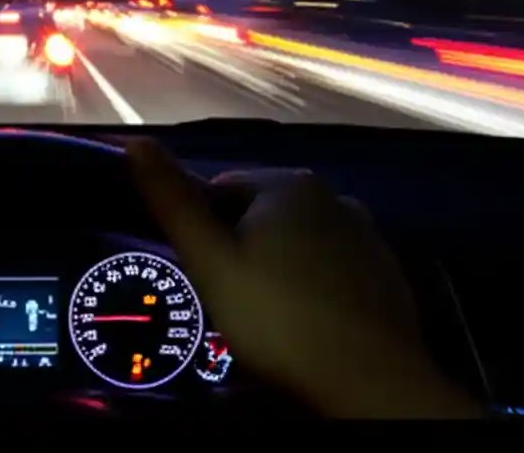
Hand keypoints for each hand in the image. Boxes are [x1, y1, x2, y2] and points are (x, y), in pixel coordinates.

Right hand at [126, 139, 483, 417]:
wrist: (369, 382)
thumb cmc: (278, 319)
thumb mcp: (211, 263)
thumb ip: (174, 202)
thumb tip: (135, 142)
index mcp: (289, 184)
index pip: (222, 189)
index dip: (205, 232)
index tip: (205, 275)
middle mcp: (335, 197)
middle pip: (264, 217)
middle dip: (244, 251)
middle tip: (233, 302)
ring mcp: (368, 236)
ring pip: (301, 246)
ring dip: (280, 271)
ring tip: (270, 321)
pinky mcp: (388, 275)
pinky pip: (334, 273)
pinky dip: (317, 291)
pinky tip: (309, 328)